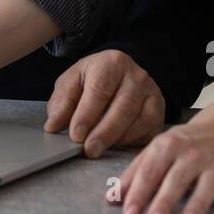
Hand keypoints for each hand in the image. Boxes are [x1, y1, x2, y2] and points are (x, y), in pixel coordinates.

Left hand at [44, 49, 164, 157]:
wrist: (120, 74)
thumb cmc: (93, 78)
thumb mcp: (72, 82)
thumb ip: (62, 102)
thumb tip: (53, 126)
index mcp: (112, 63)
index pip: (100, 89)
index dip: (87, 114)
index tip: (75, 134)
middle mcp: (137, 76)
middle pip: (123, 106)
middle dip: (104, 132)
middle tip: (89, 150)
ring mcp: (152, 93)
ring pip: (140, 120)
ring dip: (118, 139)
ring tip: (99, 150)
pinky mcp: (159, 111)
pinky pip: (149, 131)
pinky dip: (132, 142)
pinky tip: (115, 146)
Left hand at [113, 122, 213, 213]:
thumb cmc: (179, 147)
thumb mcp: (154, 153)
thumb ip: (133, 175)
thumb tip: (111, 199)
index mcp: (167, 146)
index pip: (149, 172)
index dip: (138, 193)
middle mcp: (191, 155)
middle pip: (175, 180)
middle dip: (164, 201)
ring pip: (206, 187)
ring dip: (196, 205)